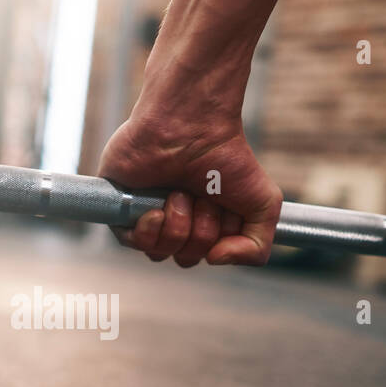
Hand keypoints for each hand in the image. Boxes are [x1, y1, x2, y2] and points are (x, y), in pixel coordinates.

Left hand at [98, 112, 281, 266]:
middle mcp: (173, 220)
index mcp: (201, 222)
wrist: (192, 125)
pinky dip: (149, 228)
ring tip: (179, 191)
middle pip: (184, 258)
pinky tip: (156, 206)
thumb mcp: (263, 206)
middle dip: (200, 230)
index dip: (219, 241)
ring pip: (159, 253)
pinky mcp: (122, 205)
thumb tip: (215, 260)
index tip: (225, 208)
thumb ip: (256, 249)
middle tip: (202, 195)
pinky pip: (131, 242)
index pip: (205, 256)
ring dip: (178, 224)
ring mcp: (145, 213)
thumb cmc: (227, 158)